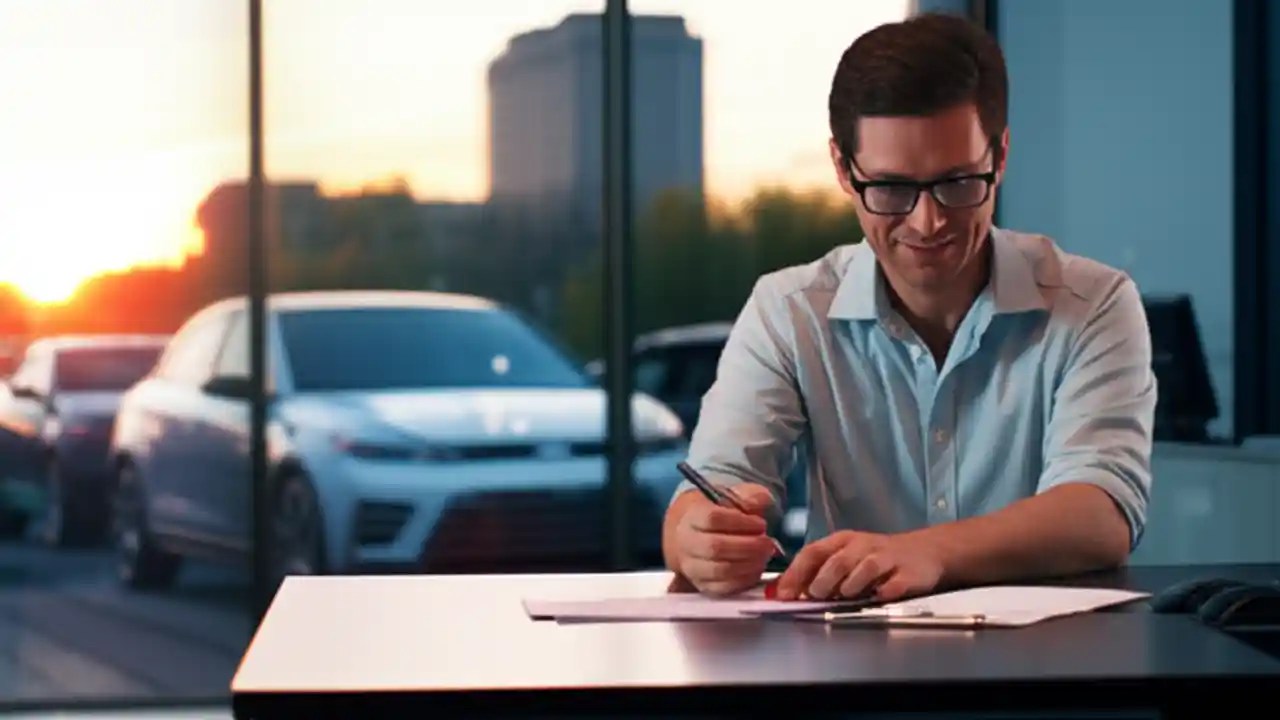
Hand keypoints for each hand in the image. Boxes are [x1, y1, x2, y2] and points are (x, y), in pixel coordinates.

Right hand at [672, 483, 778, 595]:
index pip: (712, 519)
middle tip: (768, 543)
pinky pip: (723, 588)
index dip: (741, 523)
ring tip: (765, 556)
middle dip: (748, 546)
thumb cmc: (720, 513)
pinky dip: (743, 580)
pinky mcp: (701, 585)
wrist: (698, 533)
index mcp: (692, 516)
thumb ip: (749, 495)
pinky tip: (756, 569)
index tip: (760, 523)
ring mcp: (691, 566)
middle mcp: (686, 542)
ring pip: (719, 570)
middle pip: (715, 547)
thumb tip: (759, 502)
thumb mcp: (734, 496)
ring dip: (748, 564)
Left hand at [774, 530, 943, 601]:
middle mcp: (863, 546)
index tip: (784, 594)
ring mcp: (887, 559)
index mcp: (843, 542)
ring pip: (865, 568)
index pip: (813, 552)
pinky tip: (877, 597)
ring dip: (850, 585)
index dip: (796, 574)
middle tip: (816, 596)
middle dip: (822, 581)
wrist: (925, 552)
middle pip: (837, 561)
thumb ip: (817, 573)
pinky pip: (894, 584)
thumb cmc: (877, 558)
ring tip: (846, 596)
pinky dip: (883, 592)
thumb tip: (784, 592)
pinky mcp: (908, 574)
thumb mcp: (846, 558)